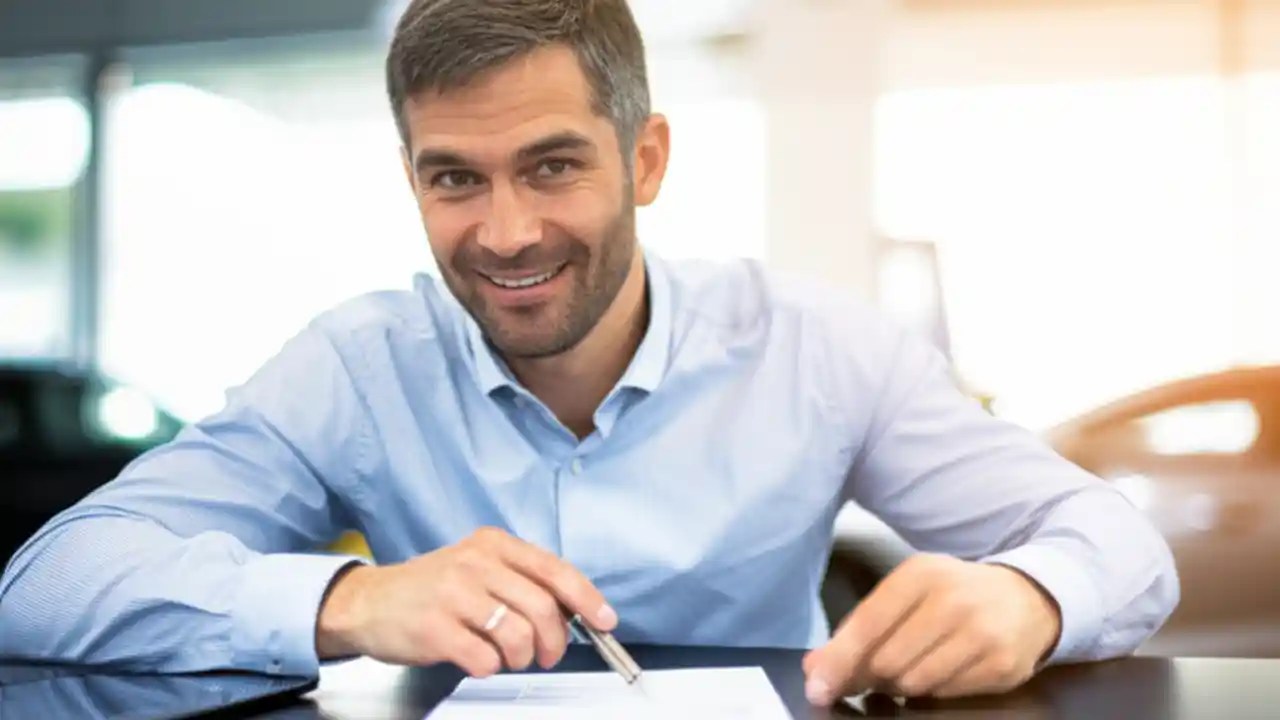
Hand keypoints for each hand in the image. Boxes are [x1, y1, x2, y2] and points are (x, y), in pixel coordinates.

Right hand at [315, 527, 616, 676]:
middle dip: (554, 642)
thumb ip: (521, 581)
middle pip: (543, 608)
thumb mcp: (478, 568)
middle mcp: (475, 563)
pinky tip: (475, 657)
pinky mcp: (435, 628)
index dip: (587, 599)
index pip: (555, 570)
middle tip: (547, 654)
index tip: (606, 621)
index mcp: (493, 544)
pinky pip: (486, 660)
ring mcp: (454, 594)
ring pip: (518, 636)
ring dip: (521, 658)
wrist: (369, 602)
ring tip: (506, 656)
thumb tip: (575, 611)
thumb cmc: (433, 589)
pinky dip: (489, 668)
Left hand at [804, 554, 1060, 702]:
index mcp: (921, 574)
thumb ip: (860, 627)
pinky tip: (943, 670)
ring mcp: (981, 634)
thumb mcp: (907, 593)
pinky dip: (935, 690)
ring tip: (912, 666)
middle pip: (887, 660)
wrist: (1026, 598)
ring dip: (902, 685)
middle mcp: (953, 600)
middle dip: (870, 675)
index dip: (839, 660)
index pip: (868, 623)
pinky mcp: (1002, 666)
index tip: (818, 686)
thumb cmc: (953, 595)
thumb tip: (817, 667)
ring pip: (914, 682)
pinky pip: (946, 694)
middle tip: (872, 675)